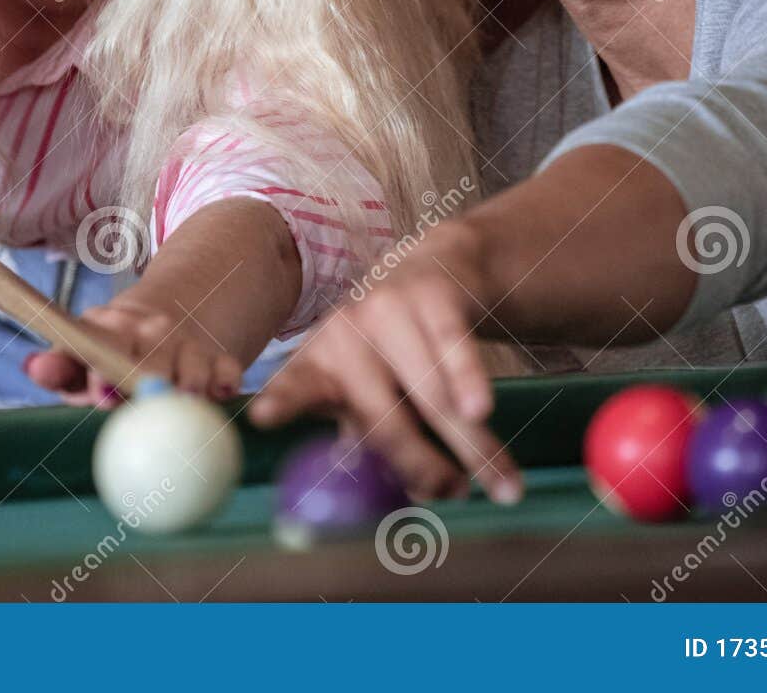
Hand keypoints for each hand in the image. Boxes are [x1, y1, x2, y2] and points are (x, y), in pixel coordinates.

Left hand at [25, 296, 244, 406]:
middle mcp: (152, 331)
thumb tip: (34, 368)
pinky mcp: (218, 356)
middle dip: (147, 386)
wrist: (169, 317)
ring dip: (188, 390)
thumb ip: (60, 366)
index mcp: (112, 327)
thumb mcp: (83, 352)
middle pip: (151, 363)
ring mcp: (188, 342)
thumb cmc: (114, 351)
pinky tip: (219, 395)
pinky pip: (226, 372)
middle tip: (145, 402)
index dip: (101, 371)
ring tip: (182, 405)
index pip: (104, 346)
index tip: (100, 392)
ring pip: (191, 370)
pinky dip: (224, 384)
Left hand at [248, 221, 523, 504]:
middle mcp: (344, 334)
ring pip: (431, 394)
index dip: (280, 402)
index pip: (296, 390)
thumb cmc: (396, 348)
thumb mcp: (372, 385)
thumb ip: (378, 438)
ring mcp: (386, 310)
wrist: (438, 268)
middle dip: (421, 464)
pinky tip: (480, 410)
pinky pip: (454, 349)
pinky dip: (469, 382)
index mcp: (320, 364)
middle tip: (454, 495)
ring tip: (504, 486)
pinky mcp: (431, 295)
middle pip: (381, 417)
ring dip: (472, 445)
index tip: (261, 418)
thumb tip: (410, 499)